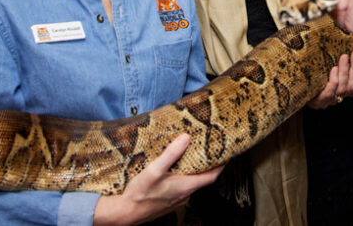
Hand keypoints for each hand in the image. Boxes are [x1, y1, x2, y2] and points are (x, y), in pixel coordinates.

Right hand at [93, 134, 222, 224]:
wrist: (124, 214)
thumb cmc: (139, 194)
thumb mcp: (154, 169)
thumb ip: (171, 154)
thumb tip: (186, 138)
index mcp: (186, 187)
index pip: (213, 176)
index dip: (222, 164)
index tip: (228, 153)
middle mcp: (185, 195)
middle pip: (204, 179)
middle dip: (209, 165)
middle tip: (211, 150)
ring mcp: (177, 200)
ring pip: (192, 183)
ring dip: (196, 171)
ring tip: (194, 156)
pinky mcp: (168, 202)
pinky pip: (182, 188)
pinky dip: (185, 177)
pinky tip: (176, 170)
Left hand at [307, 50, 352, 108]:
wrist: (296, 92)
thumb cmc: (314, 80)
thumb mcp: (329, 73)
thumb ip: (340, 66)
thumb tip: (349, 50)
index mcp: (344, 93)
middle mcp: (339, 97)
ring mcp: (330, 100)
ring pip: (343, 87)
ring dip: (345, 71)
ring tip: (343, 57)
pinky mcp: (319, 101)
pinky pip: (330, 91)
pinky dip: (334, 80)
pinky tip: (333, 69)